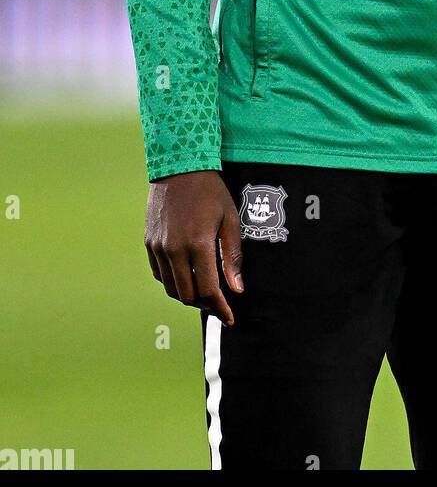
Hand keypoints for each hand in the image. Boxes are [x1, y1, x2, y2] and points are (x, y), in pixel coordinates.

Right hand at [144, 170, 243, 324]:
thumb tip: (236, 288)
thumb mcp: (229, 220)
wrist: (179, 167)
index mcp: (198, 244)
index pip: (208, 290)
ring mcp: (158, 247)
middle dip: (205, 305)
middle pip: (187, 295)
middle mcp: (174, 250)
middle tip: (218, 305)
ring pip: (171, 288)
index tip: (229, 318)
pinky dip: (173, 282)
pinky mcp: (149, 243)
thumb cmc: (210, 192)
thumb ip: (232, 257)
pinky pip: (159, 274)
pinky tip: (185, 278)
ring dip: (187, 296)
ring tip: (203, 294)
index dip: (220, 308)